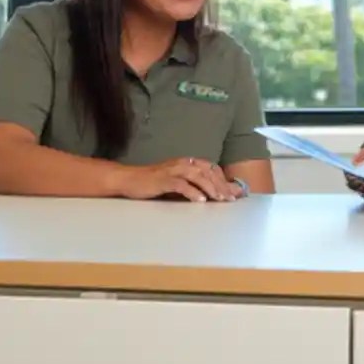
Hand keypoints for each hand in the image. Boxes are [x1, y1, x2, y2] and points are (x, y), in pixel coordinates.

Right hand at [116, 157, 242, 202]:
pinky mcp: (163, 180)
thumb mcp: (177, 182)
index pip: (211, 168)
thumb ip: (194, 186)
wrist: (129, 179)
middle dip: (221, 185)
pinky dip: (192, 192)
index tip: (233, 193)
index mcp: (186, 162)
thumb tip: (213, 194)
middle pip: (207, 171)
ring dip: (210, 187)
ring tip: (219, 199)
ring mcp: (172, 170)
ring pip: (196, 176)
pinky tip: (200, 200)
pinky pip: (180, 184)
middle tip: (230, 199)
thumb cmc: (154, 183)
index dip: (223, 180)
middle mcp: (181, 163)